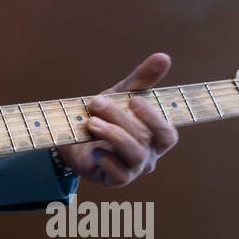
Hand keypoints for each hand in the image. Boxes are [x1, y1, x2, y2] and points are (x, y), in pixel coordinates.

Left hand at [58, 53, 179, 187]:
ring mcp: (132, 170)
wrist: (71, 135)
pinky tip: (94, 149)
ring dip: (112, 135)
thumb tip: (163, 57)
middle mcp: (148, 156)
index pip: (167, 134)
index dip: (154, 118)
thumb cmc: (104, 115)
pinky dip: (106, 159)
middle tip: (96, 102)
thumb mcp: (120, 94)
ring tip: (91, 123)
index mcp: (155, 138)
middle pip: (144, 139)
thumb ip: (141, 79)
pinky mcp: (114, 180)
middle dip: (119, 118)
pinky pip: (118, 174)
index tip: (134, 101)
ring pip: (134, 155)